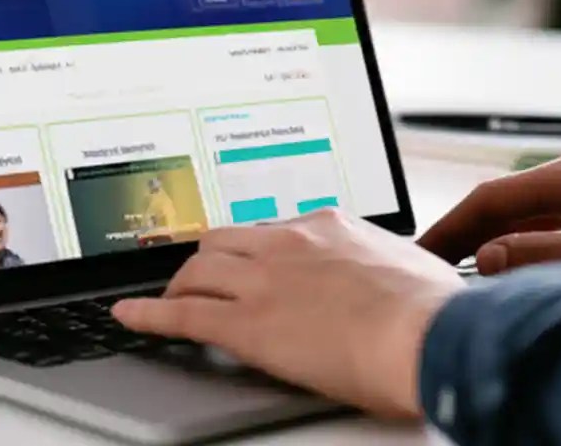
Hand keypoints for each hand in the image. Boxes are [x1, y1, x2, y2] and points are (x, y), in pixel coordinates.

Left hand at [112, 209, 463, 417]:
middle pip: (223, 241)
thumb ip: (386, 265)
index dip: (254, 250)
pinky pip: (181, 314)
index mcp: (327, 226)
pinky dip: (148, 315)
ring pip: (197, 271)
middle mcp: (287, 243)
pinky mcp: (246, 324)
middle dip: (206, 261)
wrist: (426, 334)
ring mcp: (263, 281)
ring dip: (179, 286)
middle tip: (197, 278)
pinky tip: (129, 317)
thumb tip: (398, 277)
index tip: (250, 260)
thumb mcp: (412, 267)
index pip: (271, 230)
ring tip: (168, 300)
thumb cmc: (432, 310)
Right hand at [418, 153, 560, 285]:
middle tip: (432, 265)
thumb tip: (487, 256)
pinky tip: (523, 280)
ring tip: (468, 277)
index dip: (451, 225)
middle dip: (468, 236)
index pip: (492, 198)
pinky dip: (531, 258)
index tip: (421, 249)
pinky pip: (556, 240)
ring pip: (531, 226)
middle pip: (508, 208)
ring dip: (499, 249)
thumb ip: (538, 254)